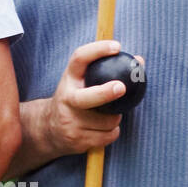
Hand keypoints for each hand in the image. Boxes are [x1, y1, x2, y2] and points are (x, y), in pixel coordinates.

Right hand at [36, 40, 138, 156]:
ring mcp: (70, 121)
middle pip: (86, 98)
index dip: (97, 50)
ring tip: (106, 117)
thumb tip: (140, 61)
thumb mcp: (82, 82)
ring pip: (107, 121)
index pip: (80, 59)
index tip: (116, 46)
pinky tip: (101, 130)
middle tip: (121, 88)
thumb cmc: (75, 100)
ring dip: (114, 119)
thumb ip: (107, 71)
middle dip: (104, 93)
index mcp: (69, 79)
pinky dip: (111, 133)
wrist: (47, 129)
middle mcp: (66, 99)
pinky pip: (108, 137)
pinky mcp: (76, 140)